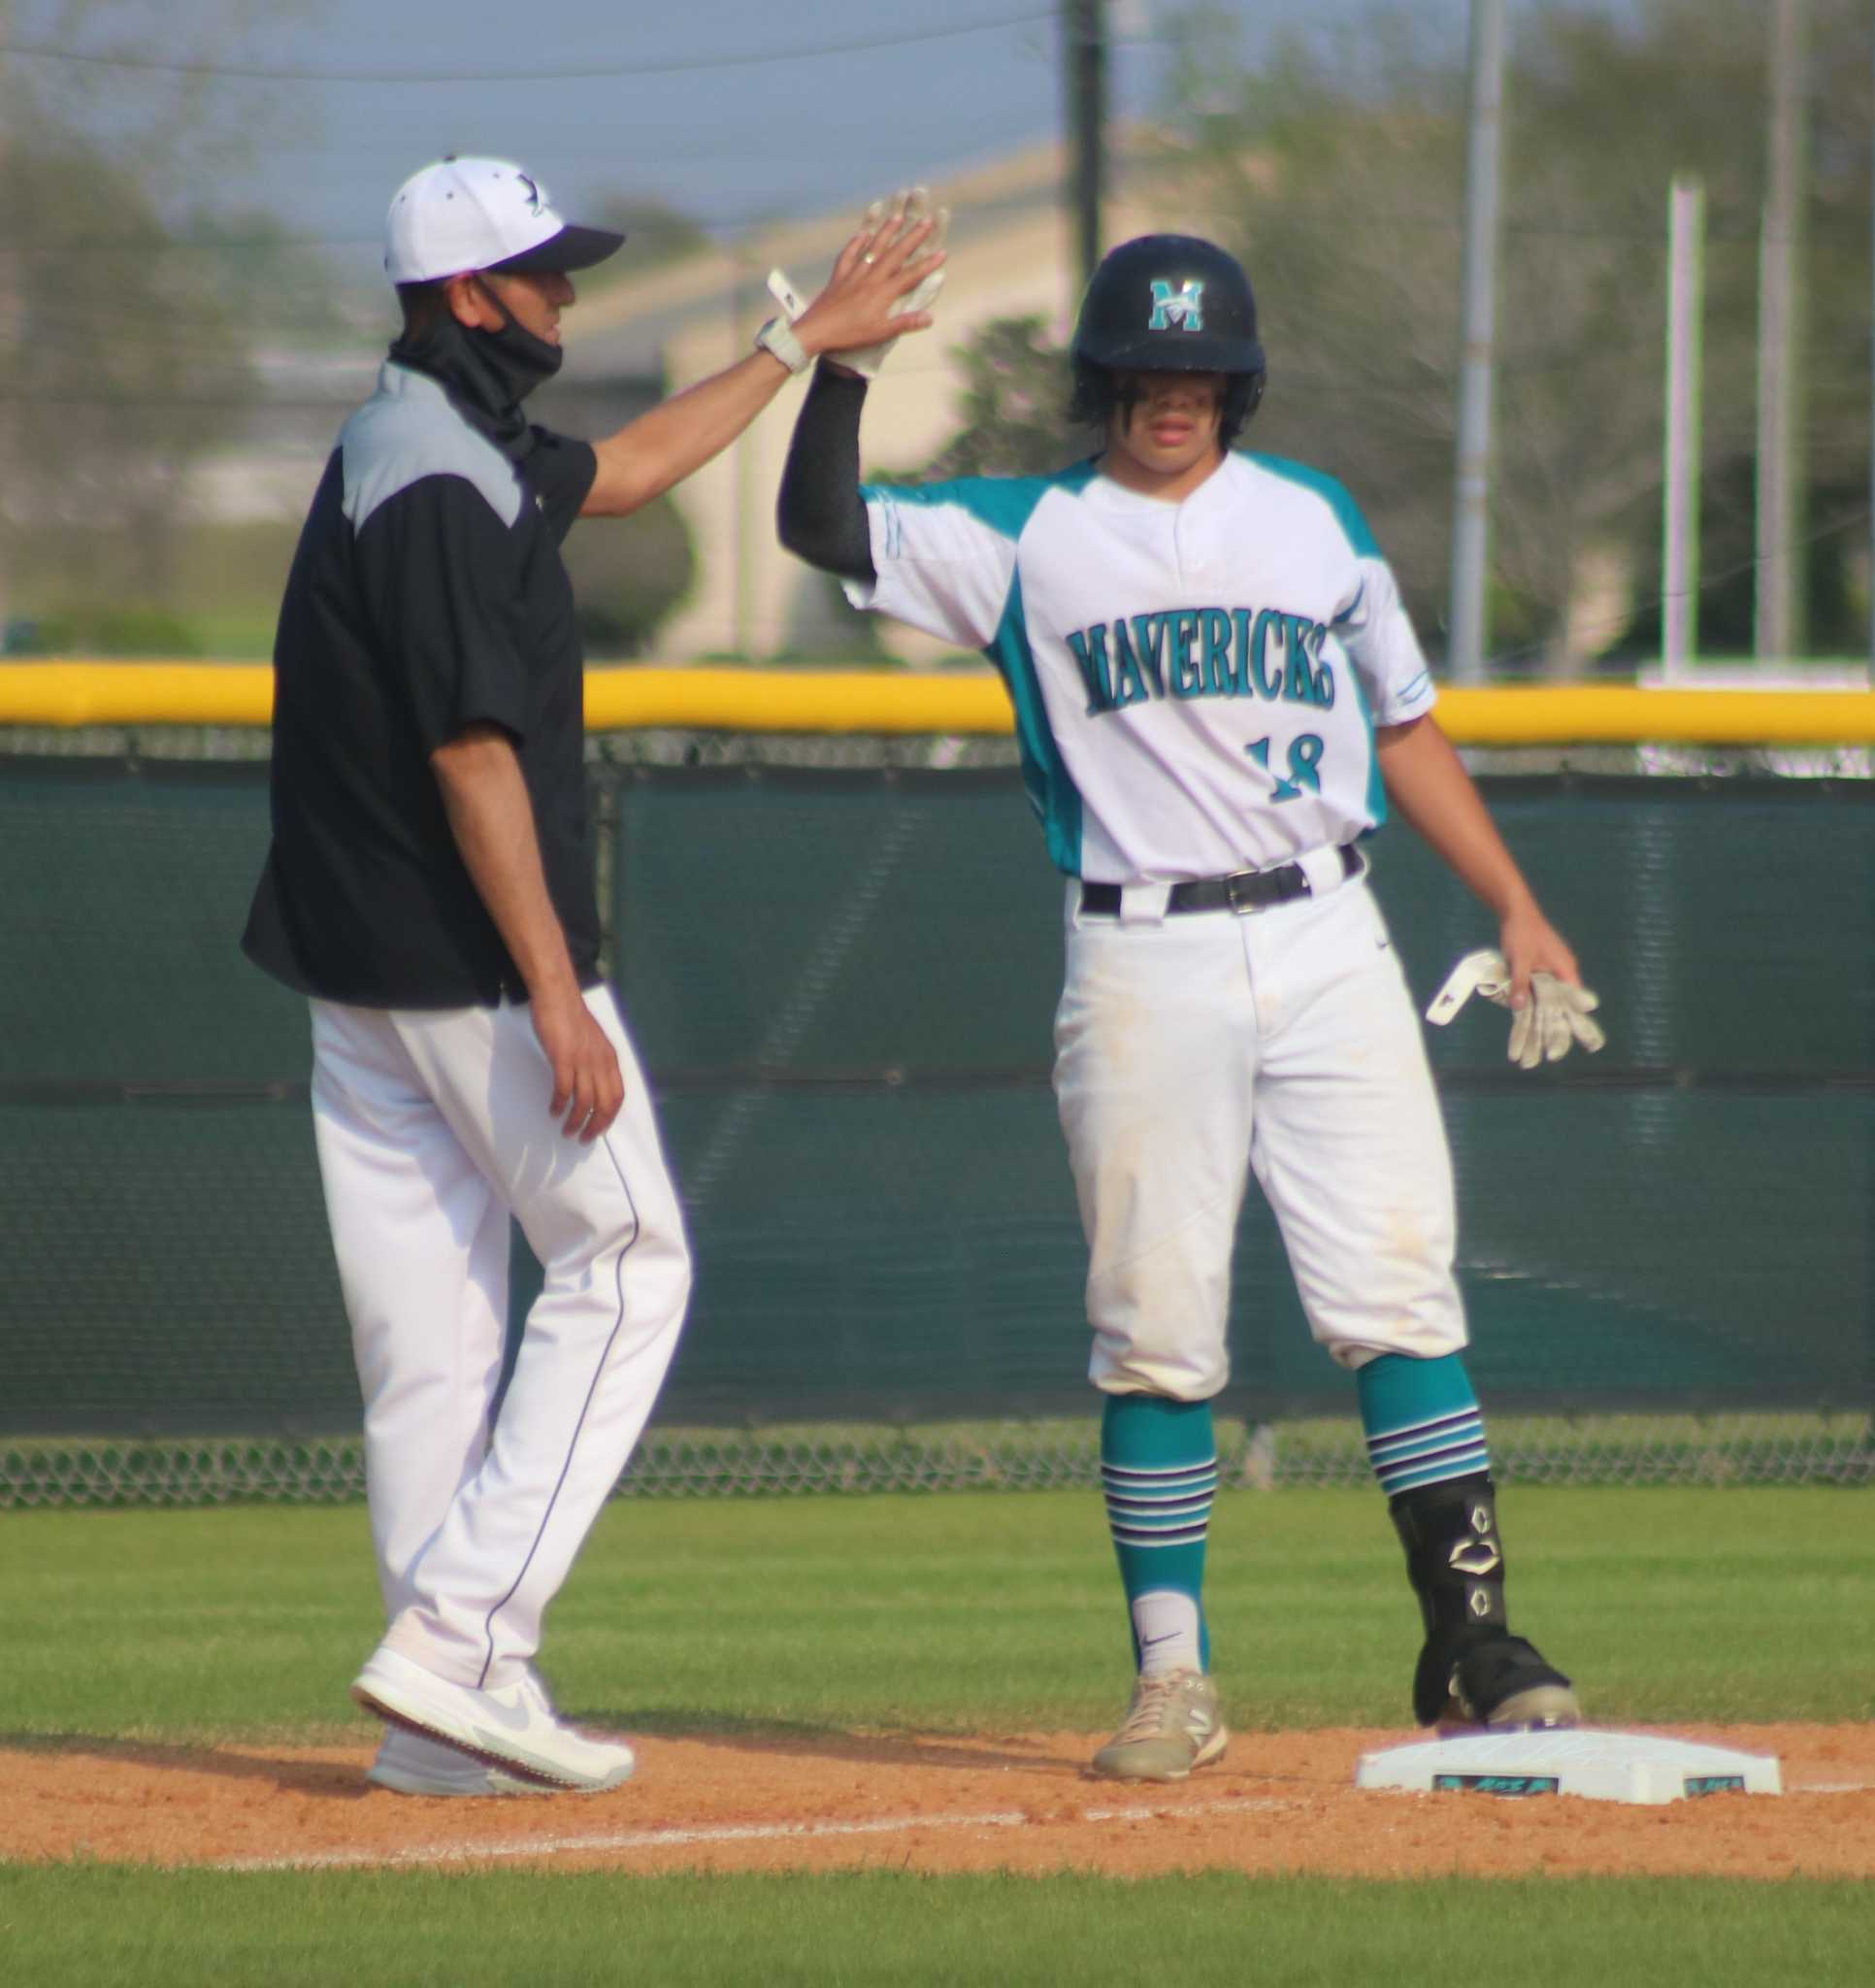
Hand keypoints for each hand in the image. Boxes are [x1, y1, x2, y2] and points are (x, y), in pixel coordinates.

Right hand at [530, 985, 624, 1140]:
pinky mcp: (563, 1058)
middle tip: (583, 1139)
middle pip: (604, 1104)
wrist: (558, 996)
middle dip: (595, 1126)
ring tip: (567, 1131)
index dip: (609, 1117)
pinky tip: (553, 1111)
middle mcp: (600, 1063)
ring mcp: (582, 1060)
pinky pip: (564, 1089)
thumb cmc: (573, 1018)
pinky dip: (560, 1105)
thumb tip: (595, 1084)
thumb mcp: (595, 1042)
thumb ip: (597, 1062)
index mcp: (610, 1060)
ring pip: (584, 1101)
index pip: (617, 1096)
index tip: (599, 1129)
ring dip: (576, 1121)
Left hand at [780, 187, 945, 372]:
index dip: (927, 264)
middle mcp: (871, 278)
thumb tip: (930, 318)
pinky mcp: (839, 276)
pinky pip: (849, 254)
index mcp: (883, 293)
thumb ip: (905, 323)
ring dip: (887, 231)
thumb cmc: (850, 335)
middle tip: (926, 220)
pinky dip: (856, 242)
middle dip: (913, 237)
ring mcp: (854, 274)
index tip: (942, 252)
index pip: (911, 275)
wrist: (817, 331)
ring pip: (873, 248)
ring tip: (898, 216)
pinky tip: (863, 233)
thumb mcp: (880, 333)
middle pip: (896, 254)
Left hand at [1425, 947, 1605, 1068]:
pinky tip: (1525, 1015)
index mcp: (1566, 970)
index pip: (1575, 1002)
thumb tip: (1518, 1008)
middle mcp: (1563, 972)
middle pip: (1564, 1003)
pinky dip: (1535, 1001)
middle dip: (1557, 1024)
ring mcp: (1553, 970)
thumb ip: (1519, 983)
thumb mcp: (1519, 960)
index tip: (1566, 1041)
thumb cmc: (1522, 932)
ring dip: (1543, 1014)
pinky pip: (1541, 989)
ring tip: (1536, 1040)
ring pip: (1551, 998)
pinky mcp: (1541, 968)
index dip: (1572, 1022)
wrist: (1515, 911)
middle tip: (1550, 1051)